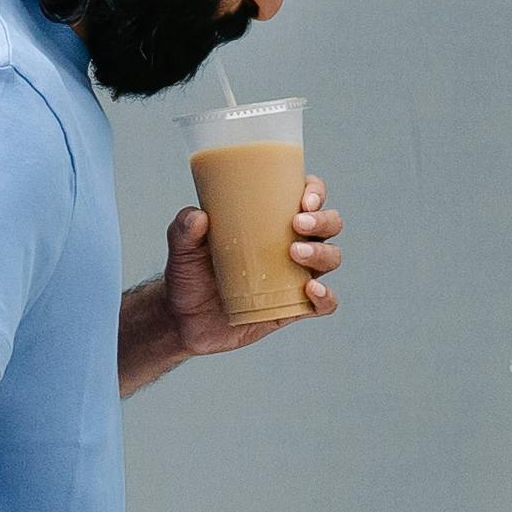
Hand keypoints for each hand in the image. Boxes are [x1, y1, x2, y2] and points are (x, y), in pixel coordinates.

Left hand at [144, 173, 346, 360]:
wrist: (183, 319)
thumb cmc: (188, 274)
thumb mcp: (181, 248)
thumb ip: (183, 229)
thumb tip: (198, 216)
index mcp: (272, 220)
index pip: (308, 197)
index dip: (316, 192)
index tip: (303, 199)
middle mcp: (292, 244)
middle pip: (329, 224)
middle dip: (323, 220)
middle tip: (297, 224)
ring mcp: (296, 276)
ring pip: (330, 258)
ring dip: (322, 253)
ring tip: (295, 253)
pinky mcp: (293, 308)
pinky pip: (323, 304)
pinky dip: (325, 297)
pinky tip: (310, 290)